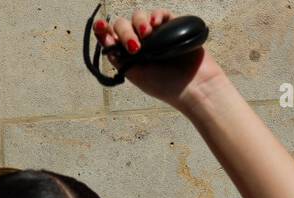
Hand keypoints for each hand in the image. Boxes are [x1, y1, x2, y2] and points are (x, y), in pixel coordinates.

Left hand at [92, 8, 225, 111]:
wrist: (193, 86)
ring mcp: (156, 34)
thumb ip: (119, 57)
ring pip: (139, 17)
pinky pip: (160, 14)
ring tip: (147, 34)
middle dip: (125, 32)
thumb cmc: (165, 86)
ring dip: (139, 22)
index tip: (100, 26)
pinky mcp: (172, 27)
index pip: (111, 38)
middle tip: (135, 46)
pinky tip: (156, 23)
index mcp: (129, 56)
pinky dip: (156, 15)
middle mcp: (140, 43)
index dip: (103, 31)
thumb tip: (105, 41)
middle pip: (123, 25)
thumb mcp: (135, 74)